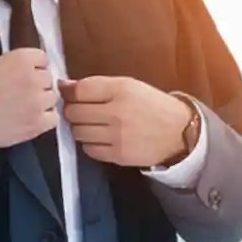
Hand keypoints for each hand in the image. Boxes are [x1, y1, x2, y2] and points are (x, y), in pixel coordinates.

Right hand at [0, 48, 58, 147]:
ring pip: (52, 98)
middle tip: (21, 94)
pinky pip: (53, 118)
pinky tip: (30, 119)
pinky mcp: (38, 122)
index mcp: (22, 59)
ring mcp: (38, 101)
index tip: (25, 76)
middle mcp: (35, 77)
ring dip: (42, 102)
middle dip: (38, 85)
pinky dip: (44, 119)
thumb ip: (17, 65)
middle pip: (48, 79)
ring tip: (24, 108)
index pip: (42, 59)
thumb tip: (32, 70)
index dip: (34, 68)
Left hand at [59, 76, 192, 166]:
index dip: (69, 93)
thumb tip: (63, 86)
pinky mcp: (118, 155)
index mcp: (121, 89)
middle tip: (83, 111)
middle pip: (74, 112)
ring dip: (81, 128)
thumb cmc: (152, 105)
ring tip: (94, 125)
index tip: (69, 94)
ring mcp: (117, 136)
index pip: (80, 91)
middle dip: (73, 111)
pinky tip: (101, 138)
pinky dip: (90, 144)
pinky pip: (88, 149)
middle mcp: (117, 112)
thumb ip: (97, 86)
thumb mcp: (129, 86)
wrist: (178, 132)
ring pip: (78, 132)